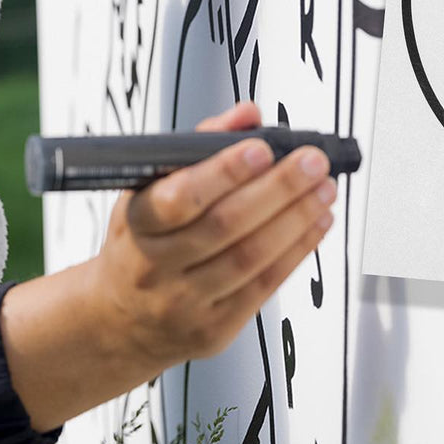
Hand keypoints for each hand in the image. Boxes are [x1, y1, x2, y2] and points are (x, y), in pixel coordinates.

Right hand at [87, 100, 335, 371]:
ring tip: (323, 190)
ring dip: (295, 219)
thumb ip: (195, 147)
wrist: (121, 318)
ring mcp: (185, 301)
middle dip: (277, 189)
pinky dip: (296, 250)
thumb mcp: (145, 190)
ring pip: (250, 257)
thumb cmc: (138, 244)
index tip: (261, 147)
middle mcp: (156, 265)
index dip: (224, 172)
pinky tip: (315, 224)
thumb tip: (247, 115)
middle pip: (225, 226)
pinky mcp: (215, 327)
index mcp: (136, 222)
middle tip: (310, 163)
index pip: (178, 197)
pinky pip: (264, 286)